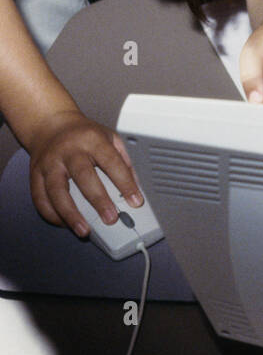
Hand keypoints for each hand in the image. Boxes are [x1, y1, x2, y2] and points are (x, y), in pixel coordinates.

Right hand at [27, 108, 143, 235]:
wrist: (50, 124)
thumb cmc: (83, 134)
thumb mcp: (109, 137)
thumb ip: (124, 160)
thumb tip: (135, 187)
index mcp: (91, 139)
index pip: (111, 162)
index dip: (125, 183)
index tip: (136, 201)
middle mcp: (69, 150)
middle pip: (83, 176)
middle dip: (98, 200)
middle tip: (111, 219)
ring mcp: (49, 163)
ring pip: (56, 191)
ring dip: (70, 213)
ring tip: (84, 230)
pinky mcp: (35, 174)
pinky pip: (40, 198)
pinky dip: (52, 214)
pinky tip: (65, 223)